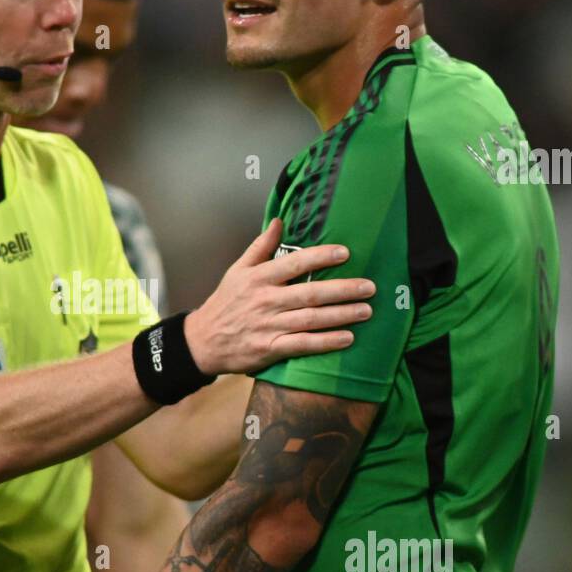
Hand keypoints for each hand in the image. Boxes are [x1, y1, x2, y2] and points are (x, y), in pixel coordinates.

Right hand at [185, 218, 374, 375]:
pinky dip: (326, 342)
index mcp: (259, 278)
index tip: (345, 253)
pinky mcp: (270, 349)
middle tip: (369, 287)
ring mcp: (269, 326)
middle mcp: (266, 301)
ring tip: (366, 310)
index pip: (295, 263)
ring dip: (341, 315)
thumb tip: (279, 222)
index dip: (320, 257)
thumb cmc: (224, 303)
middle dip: (342, 290)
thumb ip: (260, 247)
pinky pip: (303, 345)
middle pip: (310, 293)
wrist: (202, 341)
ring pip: (311, 319)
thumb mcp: (237, 270)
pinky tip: (347, 337)